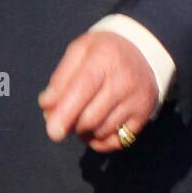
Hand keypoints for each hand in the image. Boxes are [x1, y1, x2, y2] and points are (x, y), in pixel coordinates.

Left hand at [38, 31, 157, 152]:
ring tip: (82, 117)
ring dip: (85, 132)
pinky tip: (96, 129)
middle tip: (65, 115)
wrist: (143, 50)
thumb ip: (60, 78)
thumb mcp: (79, 51)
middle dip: (70, 123)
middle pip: (90, 118)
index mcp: (104, 59)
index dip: (65, 112)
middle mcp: (124, 80)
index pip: (82, 89)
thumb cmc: (104, 51)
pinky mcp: (144, 115)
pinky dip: (101, 142)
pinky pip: (118, 141)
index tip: (53, 132)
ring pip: (101, 131)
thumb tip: (47, 106)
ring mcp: (137, 99)